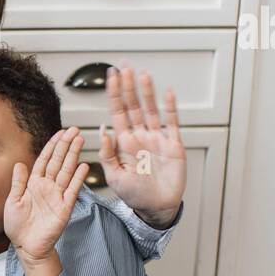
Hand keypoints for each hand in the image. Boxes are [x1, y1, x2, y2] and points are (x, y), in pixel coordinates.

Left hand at [3, 127, 87, 266]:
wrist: (27, 247)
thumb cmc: (18, 227)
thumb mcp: (13, 201)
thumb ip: (18, 182)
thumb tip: (20, 164)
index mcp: (34, 184)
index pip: (45, 160)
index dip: (52, 146)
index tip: (60, 133)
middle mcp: (47, 187)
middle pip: (58, 161)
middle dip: (66, 145)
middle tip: (74, 130)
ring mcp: (57, 196)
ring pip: (67, 171)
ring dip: (73, 156)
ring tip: (79, 141)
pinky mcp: (65, 207)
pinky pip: (73, 189)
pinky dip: (78, 178)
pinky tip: (83, 166)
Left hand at [98, 64, 186, 225]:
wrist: (156, 208)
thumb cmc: (134, 194)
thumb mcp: (114, 176)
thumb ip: (107, 153)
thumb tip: (101, 130)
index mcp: (123, 142)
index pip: (117, 112)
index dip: (114, 94)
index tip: (110, 77)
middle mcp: (140, 136)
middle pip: (133, 106)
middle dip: (128, 86)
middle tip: (124, 67)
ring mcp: (156, 139)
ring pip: (151, 110)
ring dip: (147, 92)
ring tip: (143, 74)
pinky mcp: (173, 145)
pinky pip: (171, 123)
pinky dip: (170, 108)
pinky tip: (167, 94)